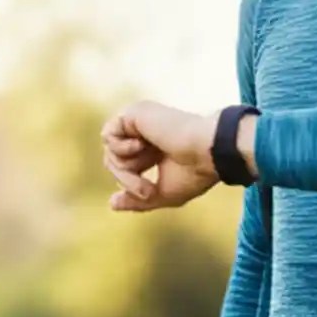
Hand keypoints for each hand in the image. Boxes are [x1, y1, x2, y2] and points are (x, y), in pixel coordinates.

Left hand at [100, 100, 218, 211]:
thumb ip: (138, 200)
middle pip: (114, 162)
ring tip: (148, 169)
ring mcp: (140, 122)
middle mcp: (146, 133)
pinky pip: (108, 135)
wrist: (208, 151)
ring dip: (125, 169)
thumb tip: (112, 204)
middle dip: (127, 180)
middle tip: (148, 190)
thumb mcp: (164, 194)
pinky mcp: (134, 113)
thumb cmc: (194, 173)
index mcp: (154, 149)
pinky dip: (121, 148)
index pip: (126, 167)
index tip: (148, 193)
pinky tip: (142, 144)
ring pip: (109, 152)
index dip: (131, 184)